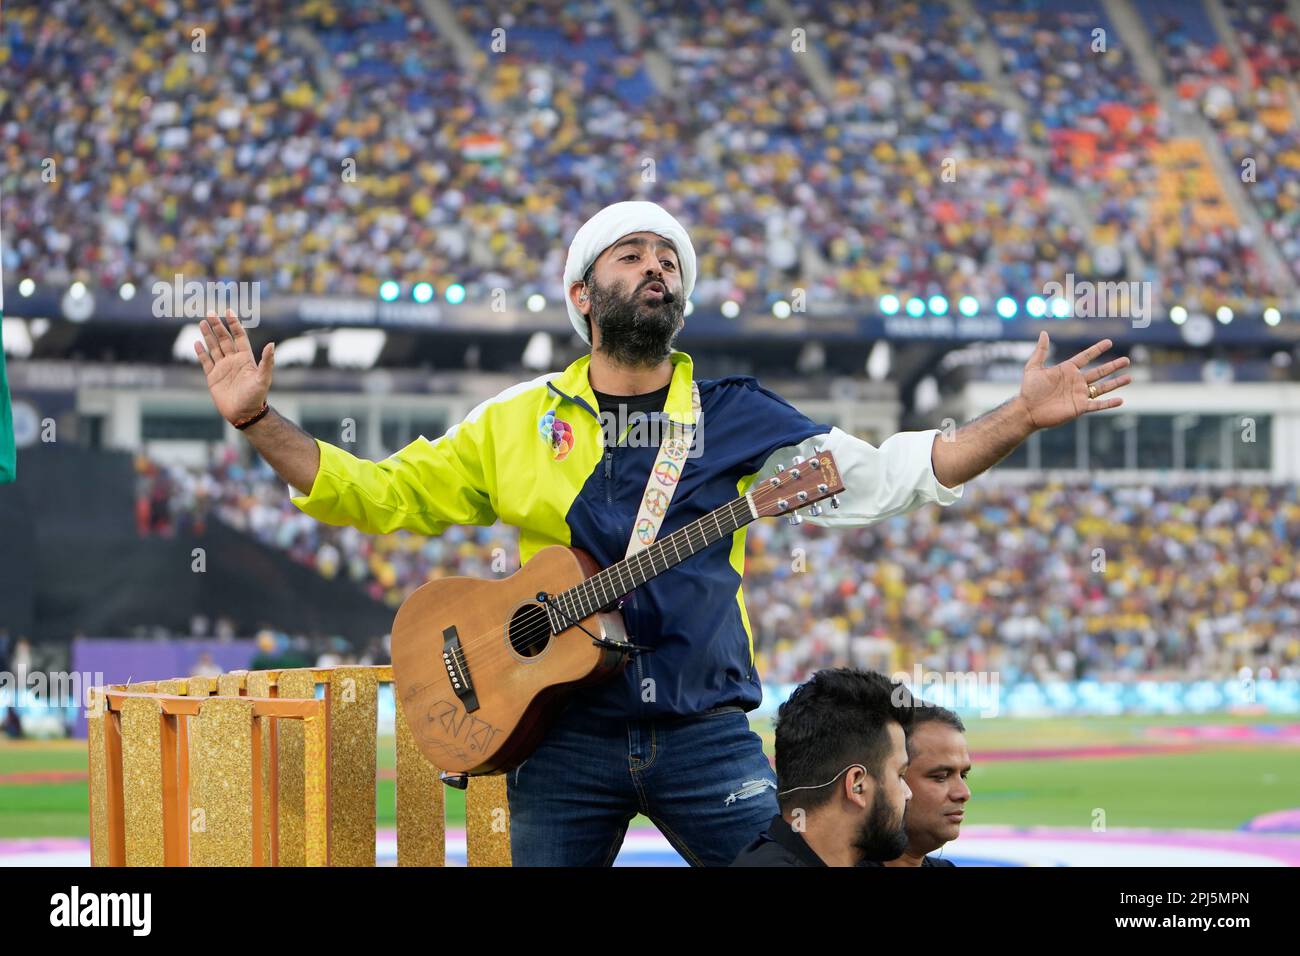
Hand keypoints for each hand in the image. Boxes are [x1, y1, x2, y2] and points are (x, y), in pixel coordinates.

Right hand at [194, 309, 274, 424]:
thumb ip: (267, 361)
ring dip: (208, 335)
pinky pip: (205, 362)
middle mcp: (233, 361)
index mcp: (246, 359)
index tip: (229, 310)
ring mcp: (222, 368)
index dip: (234, 324)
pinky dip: (201, 352)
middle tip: (210, 312)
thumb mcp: (263, 378)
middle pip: (224, 339)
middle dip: (217, 326)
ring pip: (213, 347)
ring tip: (202, 322)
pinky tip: (196, 343)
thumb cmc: (256, 397)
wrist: (244, 414)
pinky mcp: (213, 377)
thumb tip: (272, 344)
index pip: (239, 336)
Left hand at [1018, 331, 1130, 430]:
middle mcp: (1076, 381)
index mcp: (1067, 370)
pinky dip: (1109, 403)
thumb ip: (1040, 351)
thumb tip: (1044, 333)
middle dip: (1113, 366)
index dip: (1097, 350)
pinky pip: (1098, 405)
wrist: (1027, 410)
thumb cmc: (1029, 390)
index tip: (1109, 342)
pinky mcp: (1079, 407)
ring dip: (1116, 383)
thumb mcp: (1033, 367)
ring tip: (1130, 377)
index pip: (1085, 357)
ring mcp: (1079, 394)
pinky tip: (1121, 400)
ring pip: (1102, 387)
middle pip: (1099, 372)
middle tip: (1127, 360)